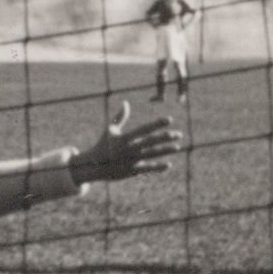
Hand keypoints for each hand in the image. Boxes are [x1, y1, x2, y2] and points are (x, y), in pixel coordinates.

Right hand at [68, 101, 182, 184]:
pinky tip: (168, 164)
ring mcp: (130, 160)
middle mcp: (128, 149)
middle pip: (150, 142)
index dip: (157, 124)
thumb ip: (119, 117)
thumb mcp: (110, 130)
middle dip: (165, 138)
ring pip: (151, 155)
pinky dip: (157, 167)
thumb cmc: (103, 145)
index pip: (144, 129)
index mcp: (123, 138)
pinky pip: (147, 169)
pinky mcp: (131, 171)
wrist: (93, 166)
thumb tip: (126, 102)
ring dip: (165, 151)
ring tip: (177, 147)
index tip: (169, 120)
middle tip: (178, 134)